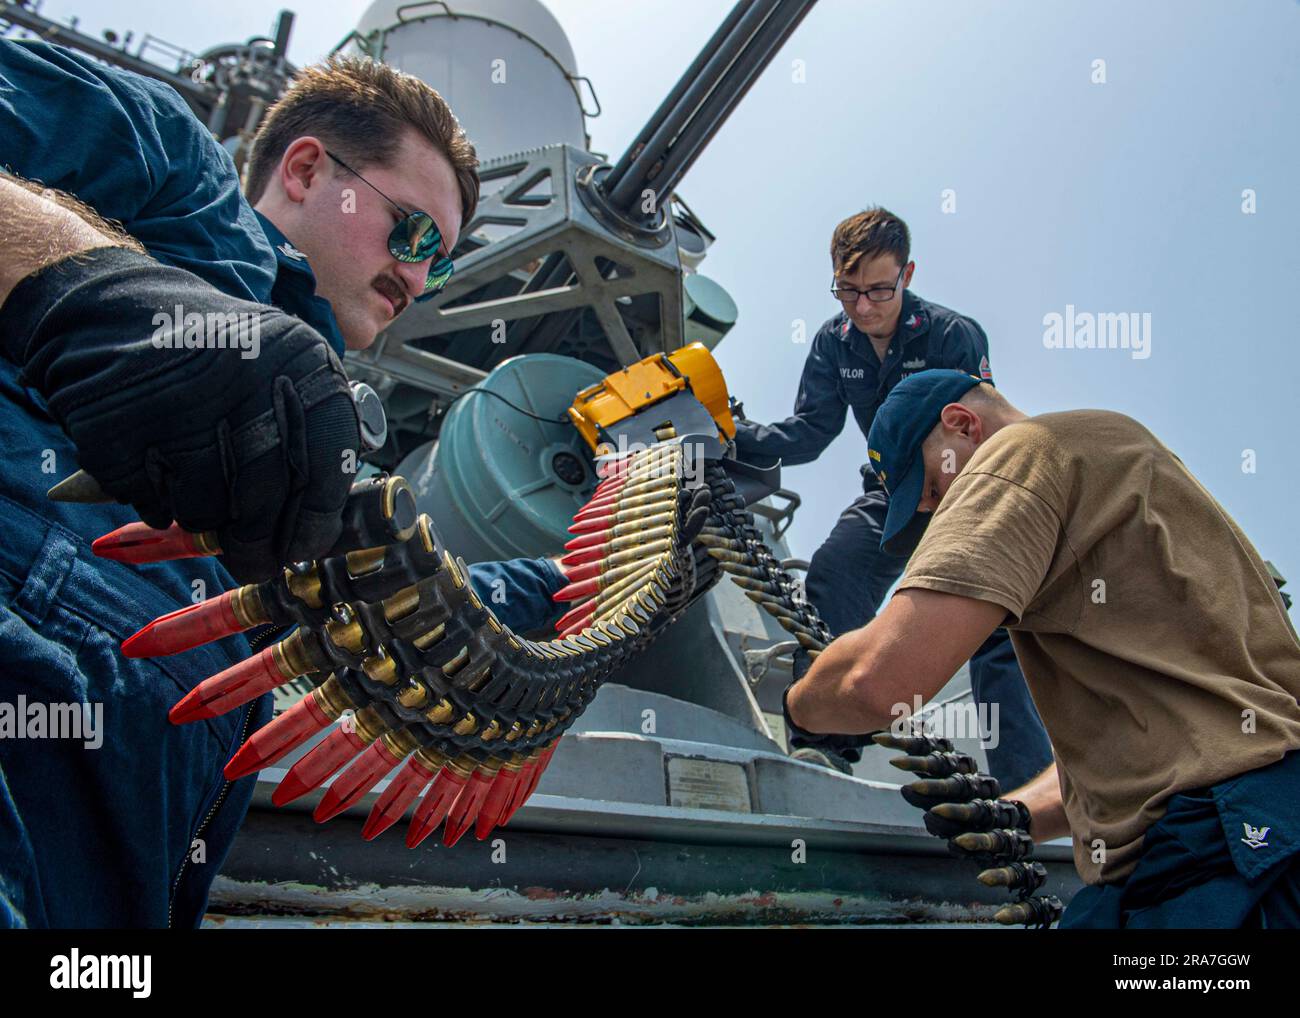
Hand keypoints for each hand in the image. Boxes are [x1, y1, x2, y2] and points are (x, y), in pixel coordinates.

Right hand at [3, 247, 360, 581]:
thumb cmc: (212, 354)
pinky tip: (159, 472)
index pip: (328, 469)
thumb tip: (325, 526)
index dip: (315, 523)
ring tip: (198, 490)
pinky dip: (159, 504)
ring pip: (208, 510)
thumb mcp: (283, 369)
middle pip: (266, 501)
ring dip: (206, 520)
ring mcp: (181, 404)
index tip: (303, 548)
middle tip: (255, 562)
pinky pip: (155, 504)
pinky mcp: (122, 430)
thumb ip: (312, 435)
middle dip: (260, 544)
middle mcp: (249, 380)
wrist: (113, 310)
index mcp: (302, 364)